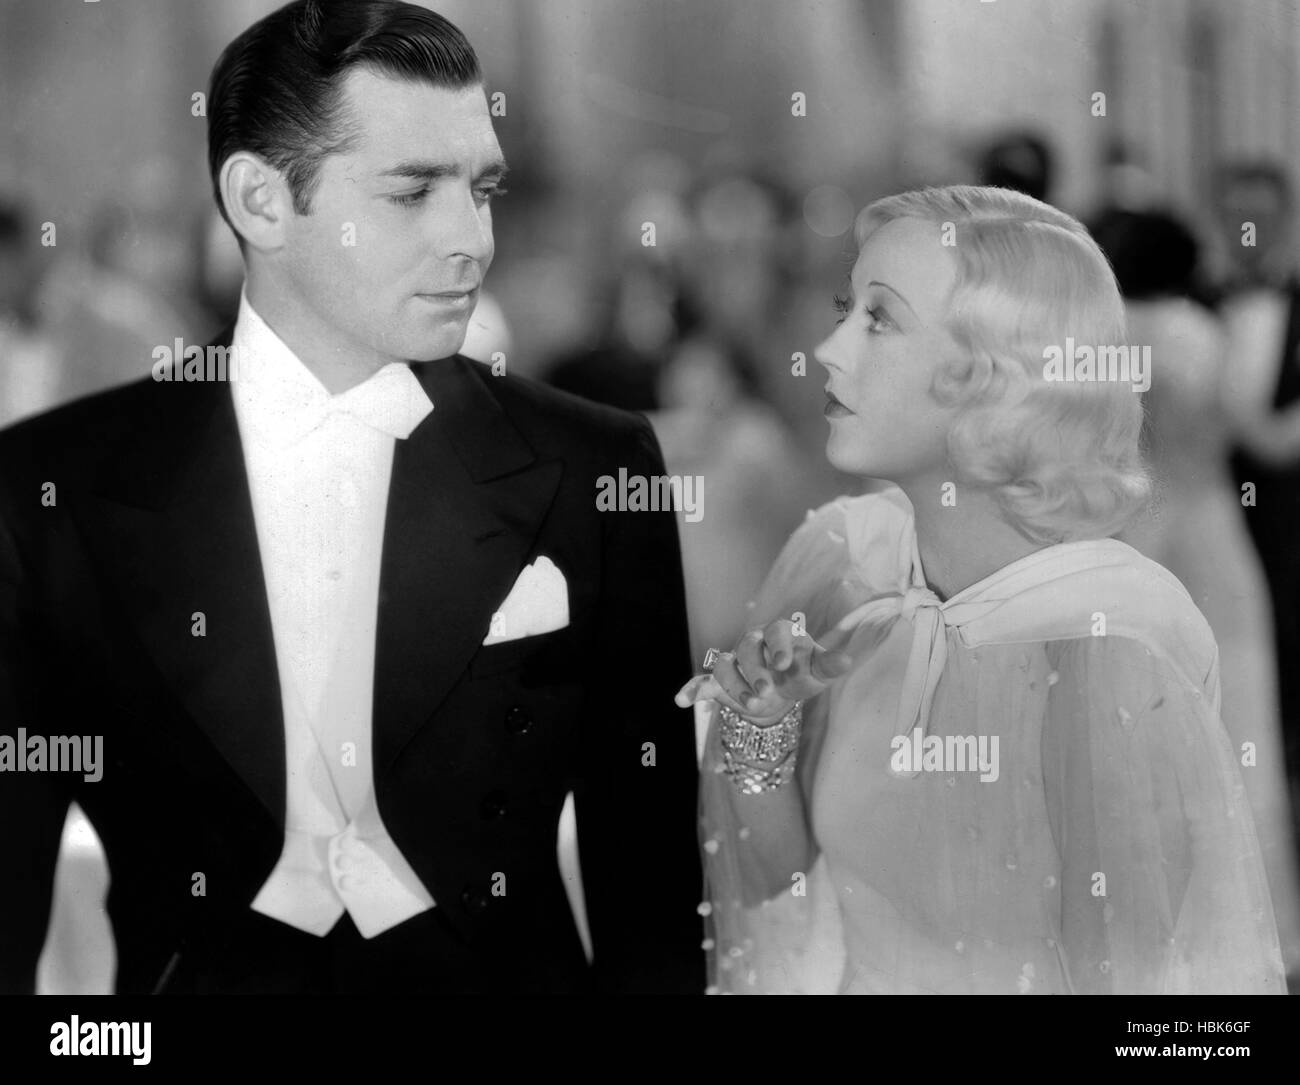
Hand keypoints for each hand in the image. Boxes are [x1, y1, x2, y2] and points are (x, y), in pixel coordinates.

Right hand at [675, 618, 855, 721]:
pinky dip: (692, 689)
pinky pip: (703, 681)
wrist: (782, 691)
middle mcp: (753, 643)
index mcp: (779, 634)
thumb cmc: (802, 674)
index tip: (783, 664)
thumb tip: (848, 660)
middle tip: (766, 693)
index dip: (778, 646)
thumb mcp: (818, 673)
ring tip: (751, 705)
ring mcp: (734, 662)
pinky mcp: (719, 682)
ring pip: (725, 666)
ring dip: (734, 685)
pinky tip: (682, 700)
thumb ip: (830, 665)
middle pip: (747, 648)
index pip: (776, 631)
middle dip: (755, 671)